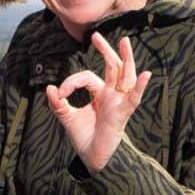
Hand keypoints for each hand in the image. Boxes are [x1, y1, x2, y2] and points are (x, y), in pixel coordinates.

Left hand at [45, 33, 150, 173]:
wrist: (93, 159)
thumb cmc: (84, 138)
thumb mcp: (67, 118)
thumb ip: (58, 104)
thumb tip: (49, 88)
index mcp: (99, 94)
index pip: (86, 77)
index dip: (71, 82)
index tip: (59, 93)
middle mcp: (111, 95)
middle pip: (112, 67)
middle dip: (105, 50)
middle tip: (96, 35)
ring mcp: (118, 102)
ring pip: (124, 76)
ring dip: (125, 59)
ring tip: (124, 42)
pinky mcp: (122, 113)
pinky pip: (134, 99)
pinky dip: (140, 87)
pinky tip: (145, 74)